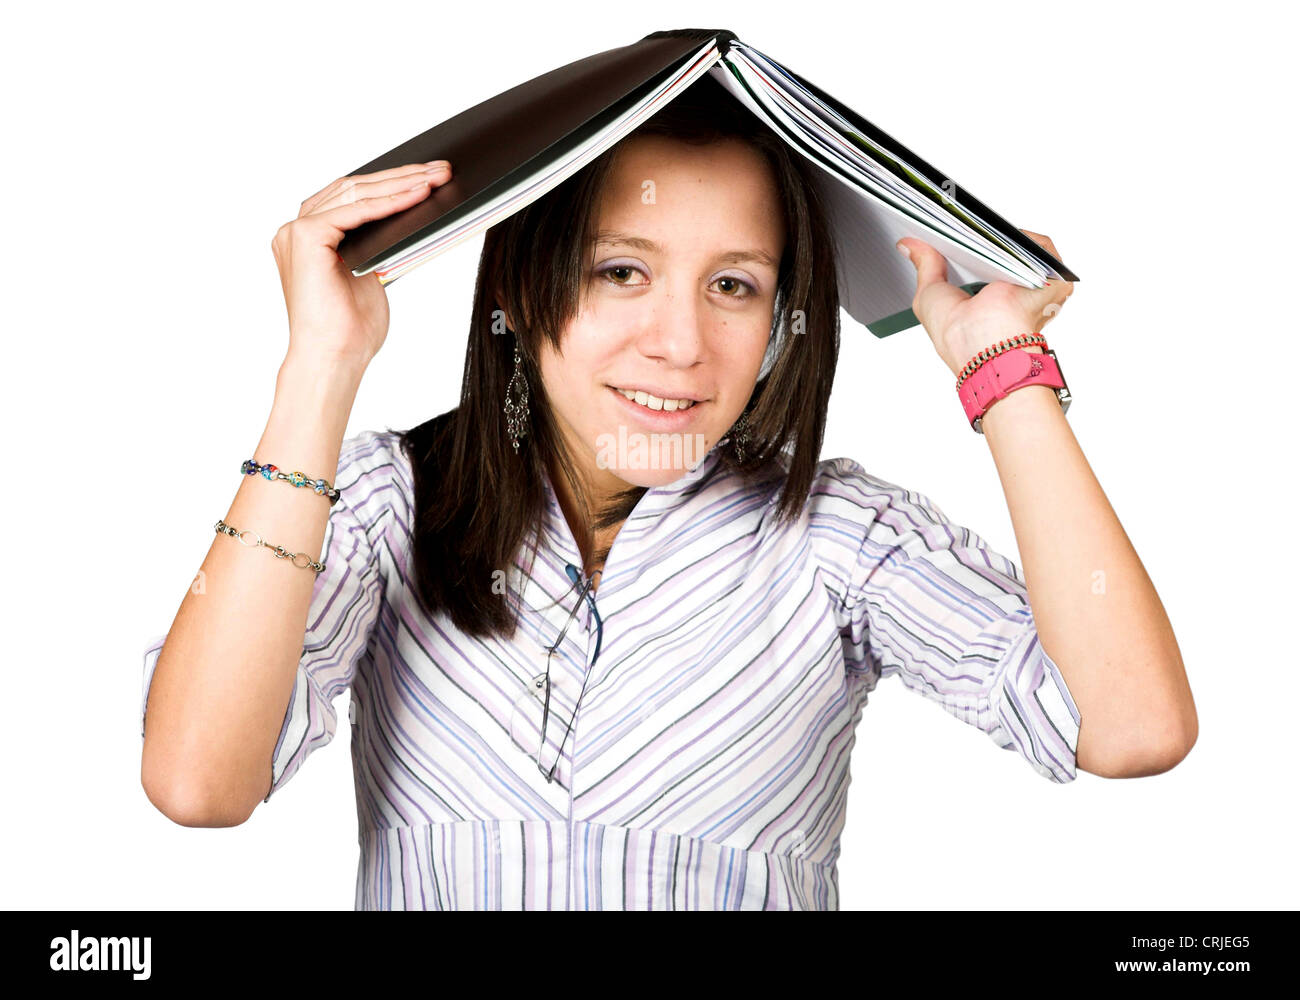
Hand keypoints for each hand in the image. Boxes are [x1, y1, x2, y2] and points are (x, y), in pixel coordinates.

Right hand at [270, 160, 453, 370]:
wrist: (335, 359)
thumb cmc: (352, 330)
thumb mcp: (373, 274)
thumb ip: (380, 245)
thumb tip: (411, 218)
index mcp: (311, 238)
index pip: (353, 197)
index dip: (391, 182)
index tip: (428, 175)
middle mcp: (297, 230)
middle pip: (354, 189)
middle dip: (401, 176)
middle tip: (441, 169)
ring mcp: (296, 232)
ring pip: (355, 194)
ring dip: (399, 183)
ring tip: (436, 178)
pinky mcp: (305, 238)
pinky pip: (354, 210)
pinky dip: (387, 202)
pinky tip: (416, 194)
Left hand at [896, 229, 1073, 378]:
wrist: (984, 346)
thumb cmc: (958, 336)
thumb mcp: (929, 296)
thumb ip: (925, 266)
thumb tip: (909, 245)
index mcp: (987, 302)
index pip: (979, 263)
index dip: (963, 244)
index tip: (946, 228)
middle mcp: (1013, 294)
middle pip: (1001, 252)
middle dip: (979, 234)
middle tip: (956, 219)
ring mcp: (1034, 286)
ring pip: (1023, 248)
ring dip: (1001, 234)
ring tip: (974, 220)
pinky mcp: (1050, 280)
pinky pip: (1042, 248)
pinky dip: (1023, 237)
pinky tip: (999, 231)